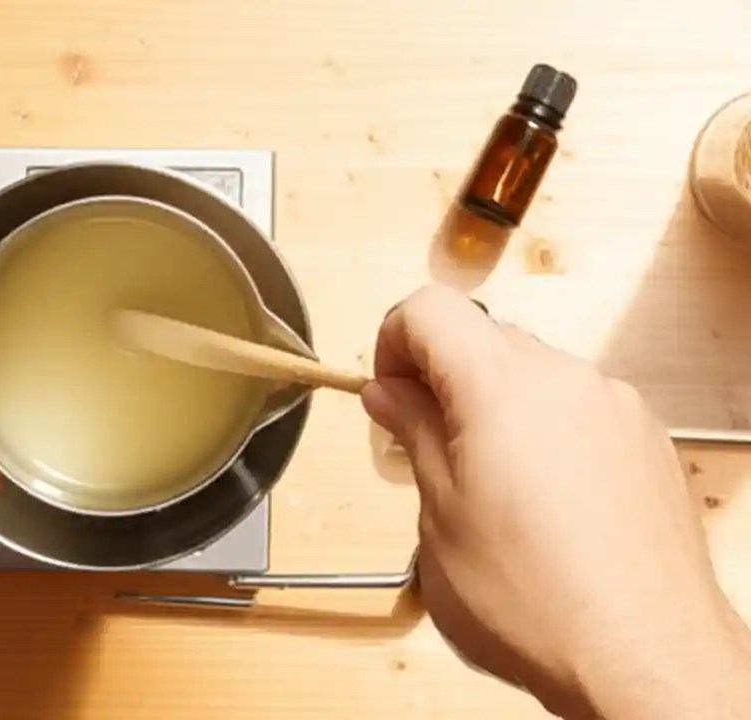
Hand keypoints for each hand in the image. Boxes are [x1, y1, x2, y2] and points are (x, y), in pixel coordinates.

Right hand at [362, 285, 750, 718]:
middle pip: (484, 339)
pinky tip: (540, 506)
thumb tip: (391, 393)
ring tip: (485, 490)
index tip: (387, 393)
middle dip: (441, 380)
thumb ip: (414, 435)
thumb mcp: (439, 516)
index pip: (431, 309)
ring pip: (534, 376)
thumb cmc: (535, 600)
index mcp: (503, 387)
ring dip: (494, 410)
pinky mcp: (648, 443)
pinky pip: (578, 411)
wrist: (644, 658)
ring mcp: (616, 409)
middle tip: (422, 448)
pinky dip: (544, 435)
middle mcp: (568, 380)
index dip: (393, 342)